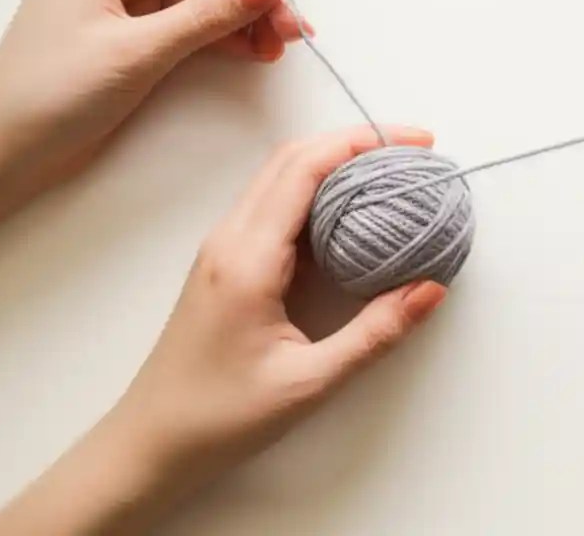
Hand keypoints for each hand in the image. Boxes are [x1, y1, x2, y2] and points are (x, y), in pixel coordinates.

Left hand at [0, 0, 311, 242]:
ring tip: (282, 43)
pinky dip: (228, 36)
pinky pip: (196, 23)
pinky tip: (257, 50)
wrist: (9, 153)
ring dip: (246, 17)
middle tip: (294, 24)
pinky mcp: (138, 33)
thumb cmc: (49, 95)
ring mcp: (127, 0)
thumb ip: (206, 15)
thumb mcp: (137, 51)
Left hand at [0, 126, 448, 535]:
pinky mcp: (226, 263)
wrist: (152, 443)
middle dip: (355, 141)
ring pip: (280, 177)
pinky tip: (351, 212)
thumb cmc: (223, 416)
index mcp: (248, 258)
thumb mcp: (311, 381)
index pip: (306, 168)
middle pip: (292, 158)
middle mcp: (230, 239)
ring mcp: (223, 248)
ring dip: (334, 162)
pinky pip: (274, 205)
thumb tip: (432, 288)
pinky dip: (317, 190)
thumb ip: (376, 333)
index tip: (416, 142)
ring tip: (390, 173)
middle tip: (413, 151)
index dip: (363, 142)